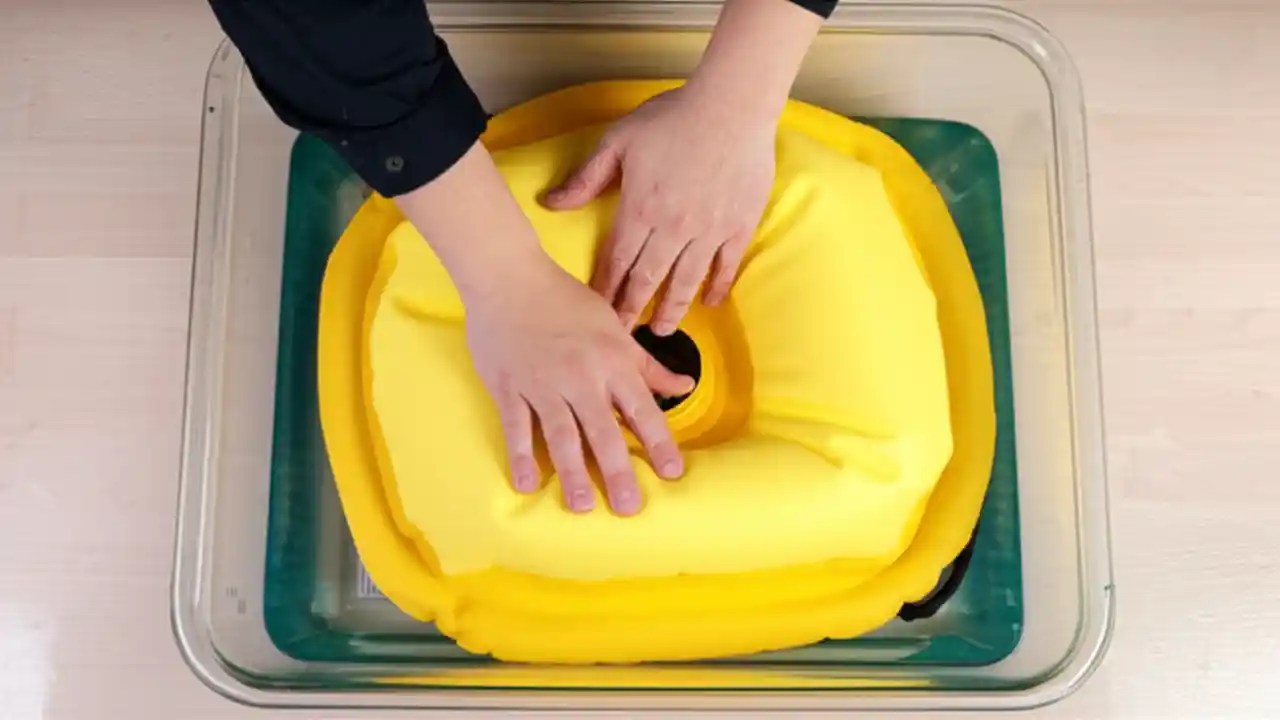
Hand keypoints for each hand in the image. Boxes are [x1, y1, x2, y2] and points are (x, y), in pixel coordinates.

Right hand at [464, 255, 694, 515]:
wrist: (508, 277)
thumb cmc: (564, 300)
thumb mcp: (613, 327)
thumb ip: (646, 365)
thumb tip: (684, 386)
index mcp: (611, 361)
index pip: (642, 409)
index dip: (658, 442)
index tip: (672, 473)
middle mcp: (580, 377)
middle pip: (603, 431)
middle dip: (618, 472)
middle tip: (629, 508)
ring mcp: (542, 384)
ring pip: (561, 435)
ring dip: (572, 472)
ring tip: (582, 506)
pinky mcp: (508, 388)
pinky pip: (516, 427)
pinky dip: (520, 455)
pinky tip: (527, 483)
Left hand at [544, 85, 775, 334]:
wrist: (731, 105)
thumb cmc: (673, 116)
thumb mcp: (619, 140)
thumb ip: (586, 177)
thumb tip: (551, 203)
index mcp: (639, 209)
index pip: (616, 262)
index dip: (604, 291)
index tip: (596, 314)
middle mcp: (672, 229)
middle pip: (647, 280)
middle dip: (632, 311)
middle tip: (623, 337)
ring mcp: (708, 230)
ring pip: (685, 281)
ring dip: (672, 310)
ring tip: (662, 330)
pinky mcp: (738, 226)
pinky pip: (725, 266)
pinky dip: (717, 287)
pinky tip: (710, 303)